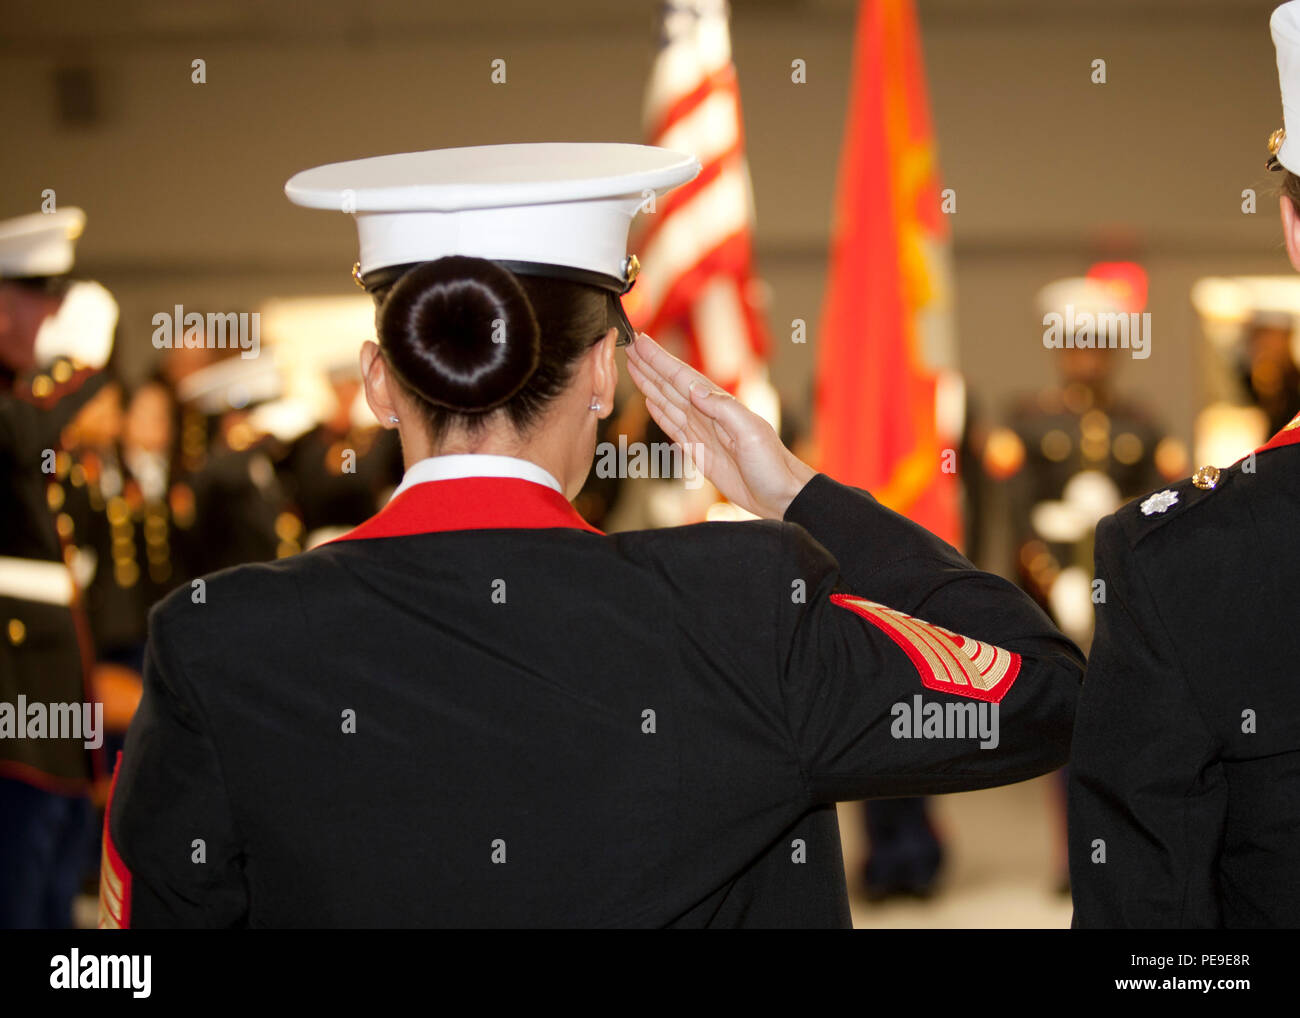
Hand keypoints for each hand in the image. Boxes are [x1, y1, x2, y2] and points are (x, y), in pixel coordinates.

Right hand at [625, 332, 815, 519]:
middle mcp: (708, 415)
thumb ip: (724, 410)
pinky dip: (660, 413)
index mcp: (719, 406)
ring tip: (634, 367)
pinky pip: (673, 427)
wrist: (781, 496)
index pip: (682, 378)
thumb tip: (694, 389)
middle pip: (670, 385)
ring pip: (668, 402)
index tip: (640, 343)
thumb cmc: (773, 466)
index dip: (659, 360)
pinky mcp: (699, 452)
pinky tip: (650, 402)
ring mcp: (702, 432)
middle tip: (630, 346)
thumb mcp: (752, 433)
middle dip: (650, 365)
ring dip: (650, 384)